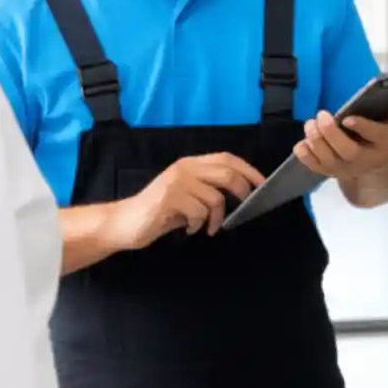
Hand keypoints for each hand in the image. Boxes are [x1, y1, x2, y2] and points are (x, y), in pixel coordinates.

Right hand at [106, 153, 264, 248]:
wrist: (125, 222)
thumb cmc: (159, 211)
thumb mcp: (186, 195)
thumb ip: (208, 189)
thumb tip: (242, 193)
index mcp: (190, 164)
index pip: (227, 158)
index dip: (248, 170)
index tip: (262, 185)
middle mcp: (184, 168)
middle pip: (227, 174)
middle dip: (242, 192)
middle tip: (243, 209)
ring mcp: (176, 182)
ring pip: (215, 198)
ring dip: (217, 219)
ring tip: (208, 228)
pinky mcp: (169, 198)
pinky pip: (199, 212)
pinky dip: (198, 225)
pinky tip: (188, 229)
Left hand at [294, 86, 387, 180]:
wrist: (383, 167)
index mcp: (385, 143)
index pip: (375, 137)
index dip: (362, 129)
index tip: (348, 118)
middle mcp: (366, 159)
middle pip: (348, 152)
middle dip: (331, 135)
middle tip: (320, 116)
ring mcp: (349, 169)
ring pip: (330, 161)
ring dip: (317, 144)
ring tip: (310, 124)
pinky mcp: (334, 172)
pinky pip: (319, 169)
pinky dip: (308, 158)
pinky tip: (301, 144)